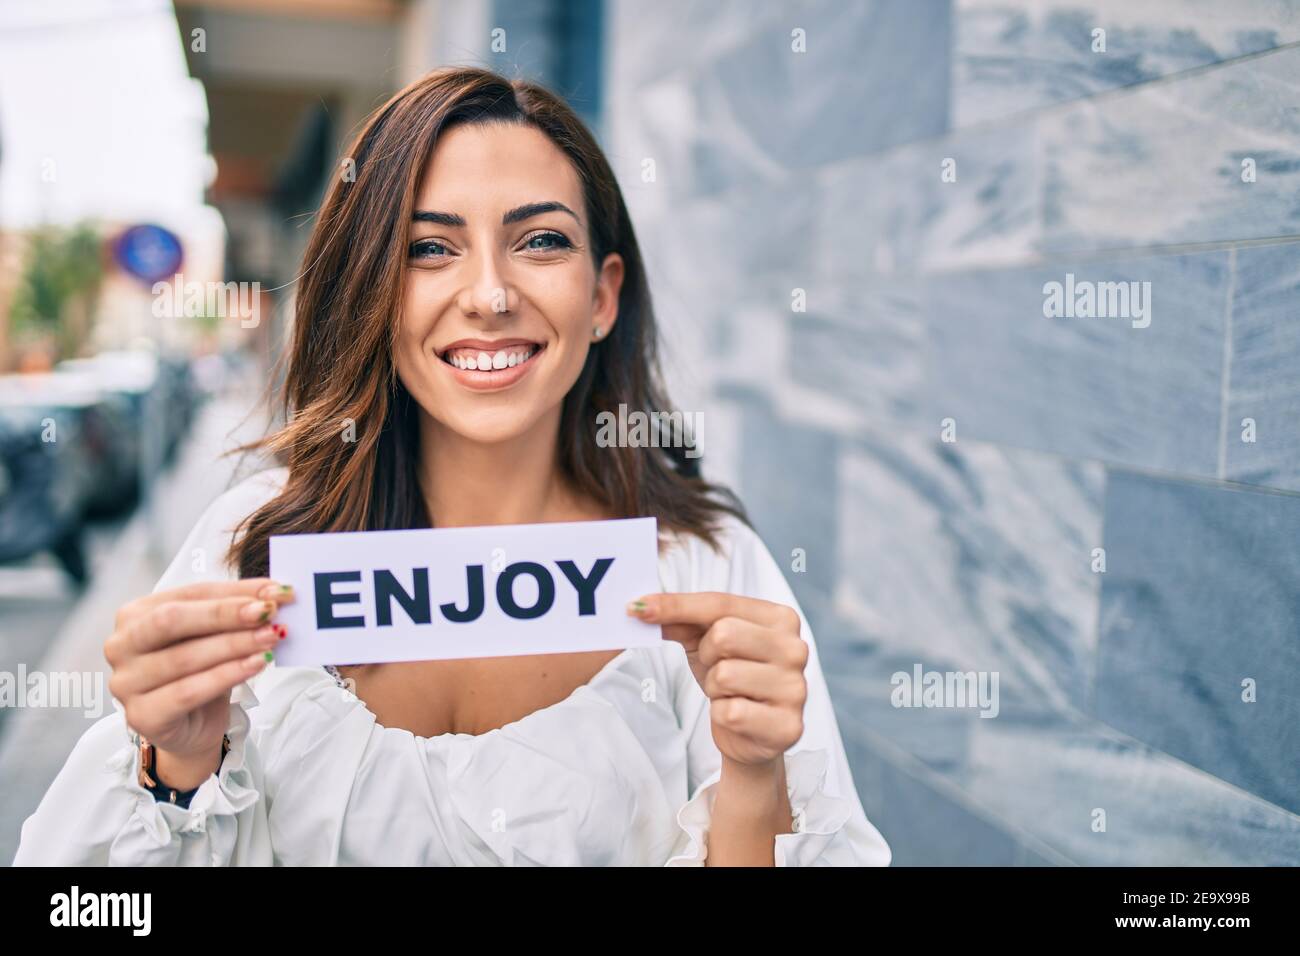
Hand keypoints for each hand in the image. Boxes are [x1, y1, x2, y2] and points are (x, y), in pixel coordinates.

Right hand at [105, 579, 294, 781]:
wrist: (193, 728)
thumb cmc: (202, 672)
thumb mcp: (216, 635)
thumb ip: (236, 611)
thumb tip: (274, 593)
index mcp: (135, 615)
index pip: (189, 594)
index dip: (234, 591)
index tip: (274, 592)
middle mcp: (121, 645)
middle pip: (173, 620)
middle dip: (227, 614)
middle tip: (268, 613)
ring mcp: (125, 683)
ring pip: (185, 657)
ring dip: (235, 644)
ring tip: (271, 637)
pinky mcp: (142, 715)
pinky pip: (188, 692)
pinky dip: (227, 675)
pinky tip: (256, 664)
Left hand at [627, 592, 807, 765]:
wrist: (750, 734)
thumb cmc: (731, 678)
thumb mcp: (704, 642)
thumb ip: (679, 620)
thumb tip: (640, 608)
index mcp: (782, 618)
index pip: (720, 603)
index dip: (675, 605)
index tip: (636, 608)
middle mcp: (796, 649)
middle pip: (724, 635)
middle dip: (707, 655)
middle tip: (717, 669)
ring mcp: (796, 688)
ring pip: (725, 675)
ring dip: (714, 688)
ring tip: (730, 694)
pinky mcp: (788, 726)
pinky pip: (731, 712)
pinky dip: (722, 716)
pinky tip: (739, 717)